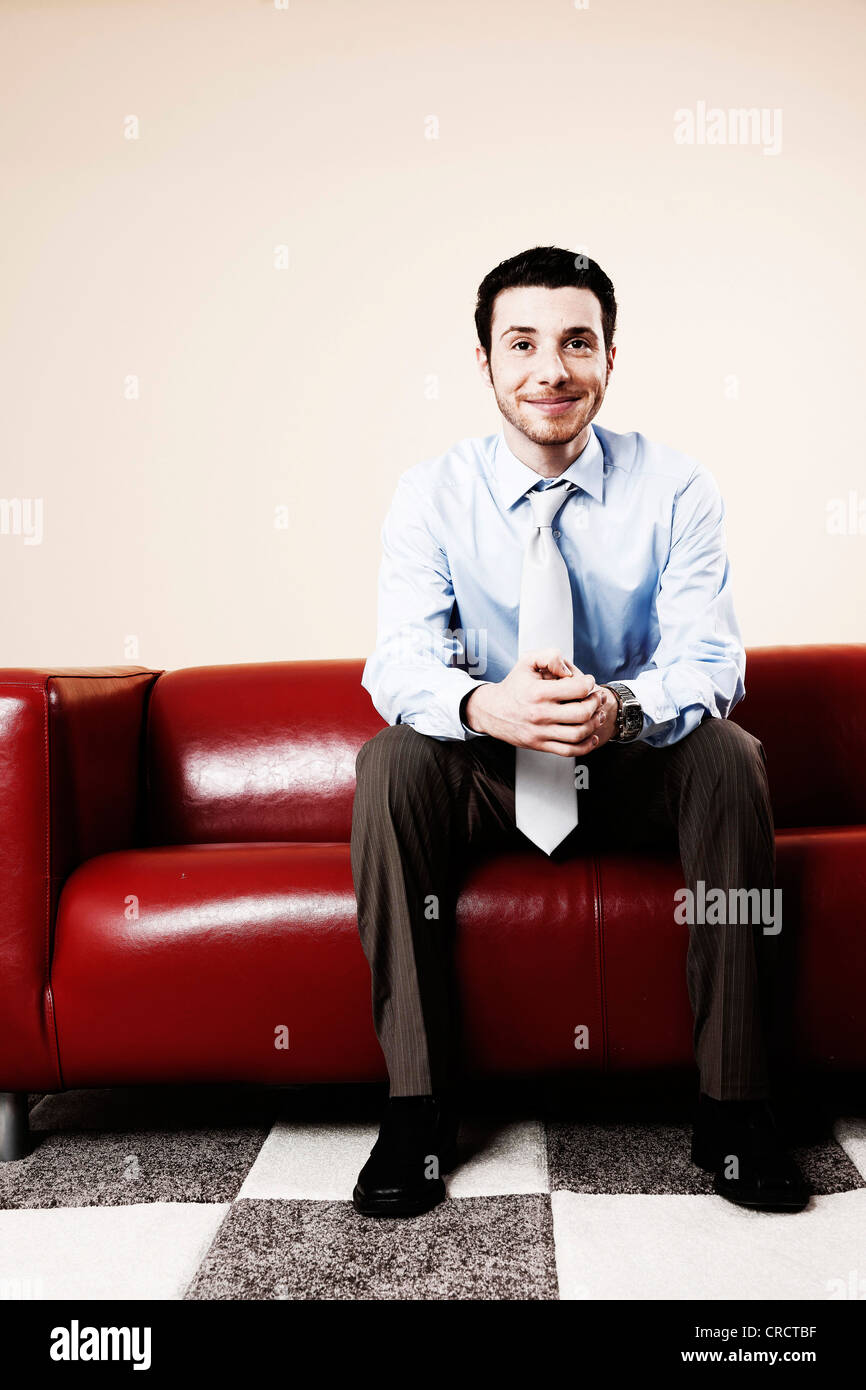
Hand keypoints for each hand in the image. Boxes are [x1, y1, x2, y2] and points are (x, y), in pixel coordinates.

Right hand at [464, 647, 617, 755]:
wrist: (492, 710)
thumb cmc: (513, 685)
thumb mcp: (527, 661)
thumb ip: (550, 657)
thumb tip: (568, 670)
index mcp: (538, 692)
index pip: (577, 689)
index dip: (589, 683)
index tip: (588, 681)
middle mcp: (540, 714)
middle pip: (582, 713)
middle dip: (596, 703)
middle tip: (597, 697)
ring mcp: (541, 732)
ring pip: (579, 734)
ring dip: (595, 723)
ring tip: (598, 714)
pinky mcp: (541, 745)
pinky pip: (569, 750)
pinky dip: (586, 746)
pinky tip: (592, 735)